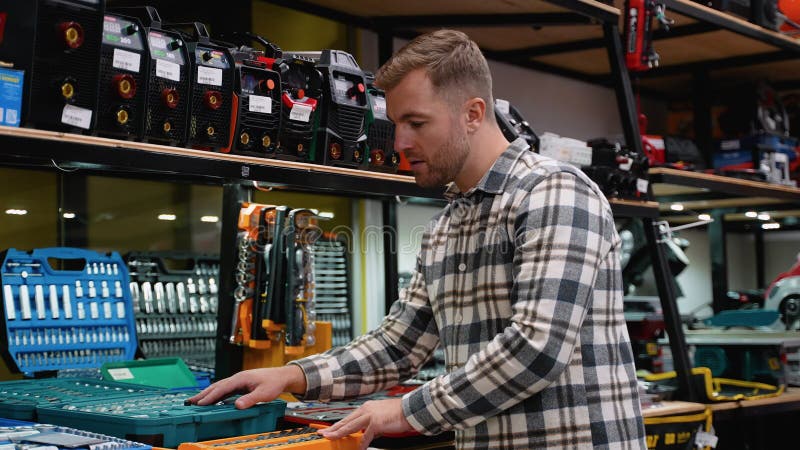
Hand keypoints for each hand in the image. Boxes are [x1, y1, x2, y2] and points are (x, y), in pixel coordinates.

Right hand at [186, 365, 306, 408]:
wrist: (282, 376)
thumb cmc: (274, 383)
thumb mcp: (264, 394)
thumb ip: (250, 399)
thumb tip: (237, 405)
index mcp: (241, 378)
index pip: (222, 388)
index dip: (210, 396)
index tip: (200, 403)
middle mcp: (237, 378)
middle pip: (217, 386)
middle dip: (203, 394)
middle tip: (190, 402)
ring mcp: (239, 381)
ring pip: (220, 387)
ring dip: (208, 394)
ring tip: (196, 401)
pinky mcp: (241, 384)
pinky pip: (225, 389)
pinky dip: (216, 394)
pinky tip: (212, 400)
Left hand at [319, 398, 412, 449]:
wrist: (410, 410)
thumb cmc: (399, 413)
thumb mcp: (381, 416)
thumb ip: (371, 424)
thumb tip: (365, 433)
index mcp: (367, 407)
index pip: (349, 417)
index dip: (338, 424)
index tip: (330, 429)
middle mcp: (367, 409)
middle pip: (346, 421)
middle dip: (333, 428)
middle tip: (323, 433)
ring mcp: (370, 416)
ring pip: (350, 426)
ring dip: (339, 433)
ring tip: (331, 438)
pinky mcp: (376, 423)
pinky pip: (366, 436)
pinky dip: (362, 444)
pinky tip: (359, 449)